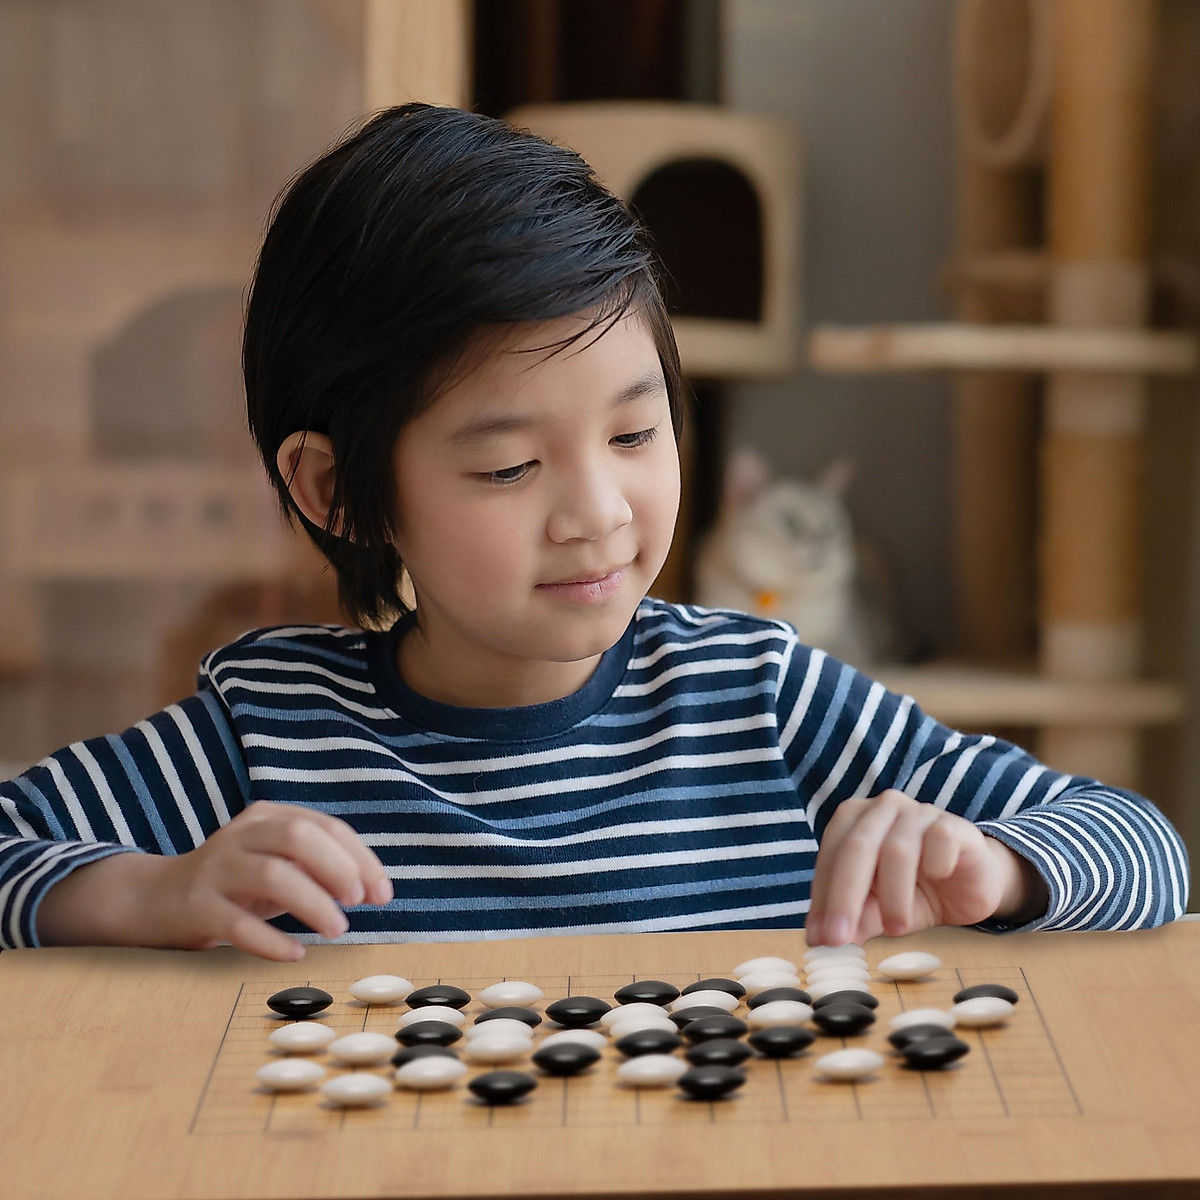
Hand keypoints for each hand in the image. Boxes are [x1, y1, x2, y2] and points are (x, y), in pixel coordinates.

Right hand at [143, 801, 393, 959]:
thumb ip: (319, 867)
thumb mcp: (278, 863)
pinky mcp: (196, 908)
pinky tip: (295, 954)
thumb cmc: (237, 882)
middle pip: (297, 837)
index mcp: (267, 817)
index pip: (323, 827)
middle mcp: (240, 836)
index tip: (382, 893)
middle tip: (357, 901)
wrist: (158, 899)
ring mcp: (216, 870)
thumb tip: (373, 888)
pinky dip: (271, 941)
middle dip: (337, 868)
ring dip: (312, 903)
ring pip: (271, 876)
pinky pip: (237, 925)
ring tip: (337, 929)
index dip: (360, 858)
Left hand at [804, 789, 1044, 945]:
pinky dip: (935, 866)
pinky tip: (938, 880)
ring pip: (896, 850)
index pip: (830, 857)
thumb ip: (853, 918)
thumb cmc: (914, 892)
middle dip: (844, 897)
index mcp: (853, 819)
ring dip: (893, 895)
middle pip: (856, 848)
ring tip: (895, 928)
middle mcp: (882, 808)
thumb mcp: (879, 910)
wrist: (970, 886)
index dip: (822, 899)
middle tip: (837, 939)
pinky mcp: (952, 824)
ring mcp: (918, 812)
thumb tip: (820, 939)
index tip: (819, 939)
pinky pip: (939, 841)